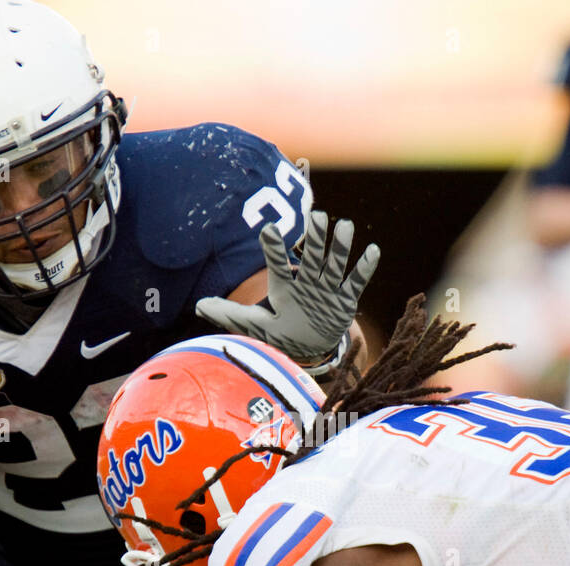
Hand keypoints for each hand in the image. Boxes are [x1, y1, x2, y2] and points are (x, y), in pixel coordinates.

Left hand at [196, 210, 378, 364]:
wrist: (307, 346)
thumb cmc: (280, 331)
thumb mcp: (254, 325)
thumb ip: (228, 314)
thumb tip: (197, 305)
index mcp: (284, 287)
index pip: (278, 264)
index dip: (273, 248)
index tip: (268, 229)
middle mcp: (307, 283)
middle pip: (311, 258)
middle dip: (315, 239)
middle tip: (317, 216)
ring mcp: (327, 290)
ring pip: (335, 264)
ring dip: (340, 247)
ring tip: (346, 225)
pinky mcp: (344, 301)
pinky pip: (356, 282)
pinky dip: (364, 268)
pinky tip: (372, 251)